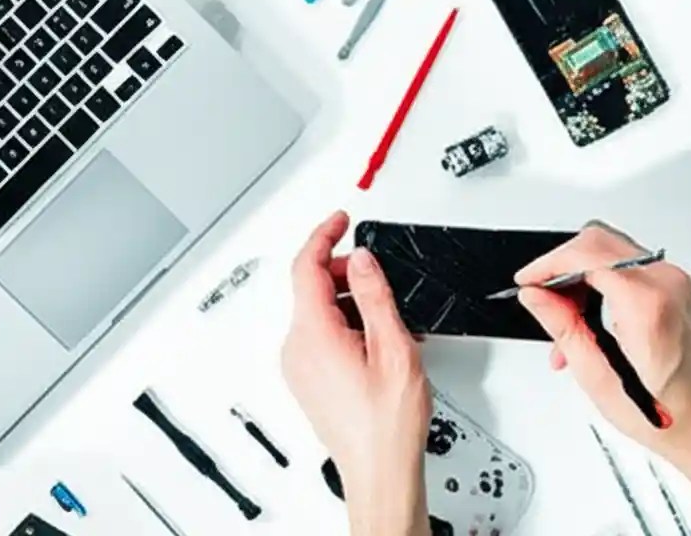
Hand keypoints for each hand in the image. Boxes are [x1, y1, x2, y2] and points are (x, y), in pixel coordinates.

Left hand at [282, 211, 432, 535]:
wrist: (379, 470)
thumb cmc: (386, 423)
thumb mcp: (393, 347)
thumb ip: (374, 295)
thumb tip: (361, 259)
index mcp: (313, 334)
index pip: (305, 266)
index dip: (324, 234)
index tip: (342, 219)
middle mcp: (297, 348)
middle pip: (310, 287)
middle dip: (343, 271)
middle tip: (379, 276)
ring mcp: (299, 366)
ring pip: (317, 312)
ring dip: (348, 301)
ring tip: (388, 319)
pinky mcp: (308, 379)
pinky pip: (320, 335)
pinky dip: (345, 324)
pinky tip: (377, 339)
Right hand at [517, 223, 690, 505]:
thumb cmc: (664, 411)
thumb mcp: (596, 375)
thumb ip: (563, 326)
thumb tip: (536, 296)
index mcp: (647, 305)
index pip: (587, 255)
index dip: (548, 264)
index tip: (529, 280)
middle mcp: (666, 283)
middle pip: (598, 242)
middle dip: (561, 265)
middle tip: (541, 296)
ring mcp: (673, 281)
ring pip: (609, 250)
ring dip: (579, 275)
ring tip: (564, 317)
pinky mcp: (673, 285)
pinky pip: (625, 265)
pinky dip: (598, 280)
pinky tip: (584, 313)